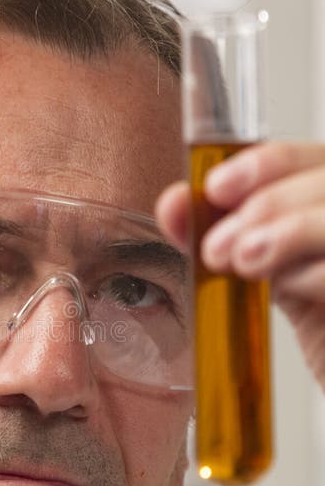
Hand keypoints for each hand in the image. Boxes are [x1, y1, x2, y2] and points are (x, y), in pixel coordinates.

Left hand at [155, 141, 324, 391]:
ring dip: (288, 231)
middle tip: (218, 244)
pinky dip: (316, 273)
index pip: (310, 158)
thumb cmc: (324, 327)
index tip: (215, 187)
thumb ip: (227, 236)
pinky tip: (290, 286)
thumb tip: (174, 204)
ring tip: (244, 261)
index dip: (262, 164)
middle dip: (266, 204)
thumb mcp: (271, 273)